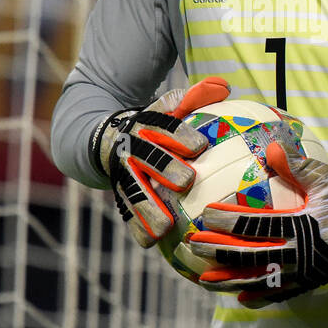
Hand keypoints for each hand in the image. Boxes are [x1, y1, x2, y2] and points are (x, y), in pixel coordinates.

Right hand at [93, 76, 229, 247]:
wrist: (104, 136)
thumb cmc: (154, 125)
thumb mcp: (168, 107)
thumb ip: (196, 97)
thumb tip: (223, 86)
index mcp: (147, 123)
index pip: (164, 125)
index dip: (179, 135)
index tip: (199, 146)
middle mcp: (132, 146)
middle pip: (148, 157)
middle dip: (164, 167)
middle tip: (186, 181)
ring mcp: (122, 171)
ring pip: (133, 190)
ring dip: (147, 208)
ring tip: (164, 227)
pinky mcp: (118, 192)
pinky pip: (126, 210)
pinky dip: (136, 226)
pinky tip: (150, 242)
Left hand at [187, 128, 327, 306]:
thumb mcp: (325, 179)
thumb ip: (297, 165)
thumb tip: (273, 146)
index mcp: (301, 226)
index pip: (256, 226)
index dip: (229, 222)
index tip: (207, 216)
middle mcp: (298, 254)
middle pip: (250, 257)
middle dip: (219, 251)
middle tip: (193, 245)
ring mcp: (302, 273)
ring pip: (259, 281)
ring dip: (229, 280)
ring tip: (204, 280)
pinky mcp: (309, 284)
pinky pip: (279, 295)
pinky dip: (259, 297)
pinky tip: (240, 298)